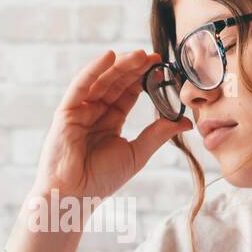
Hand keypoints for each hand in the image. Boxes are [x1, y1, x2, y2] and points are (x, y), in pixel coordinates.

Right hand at [33, 49, 192, 200]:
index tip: (163, 68)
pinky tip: (109, 56)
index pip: (129, 93)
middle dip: (135, 68)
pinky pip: (80, 86)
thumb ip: (158, 135)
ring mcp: (80, 110)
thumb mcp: (136, 154)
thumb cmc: (100, 180)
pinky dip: (93, 70)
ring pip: (101, 80)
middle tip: (155, 56)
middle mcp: (95, 111)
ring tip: (140, 55)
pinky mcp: (66, 112)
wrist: (74, 197)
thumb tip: (185, 121)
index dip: (145, 79)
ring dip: (120, 65)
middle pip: (116, 82)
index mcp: (111, 120)